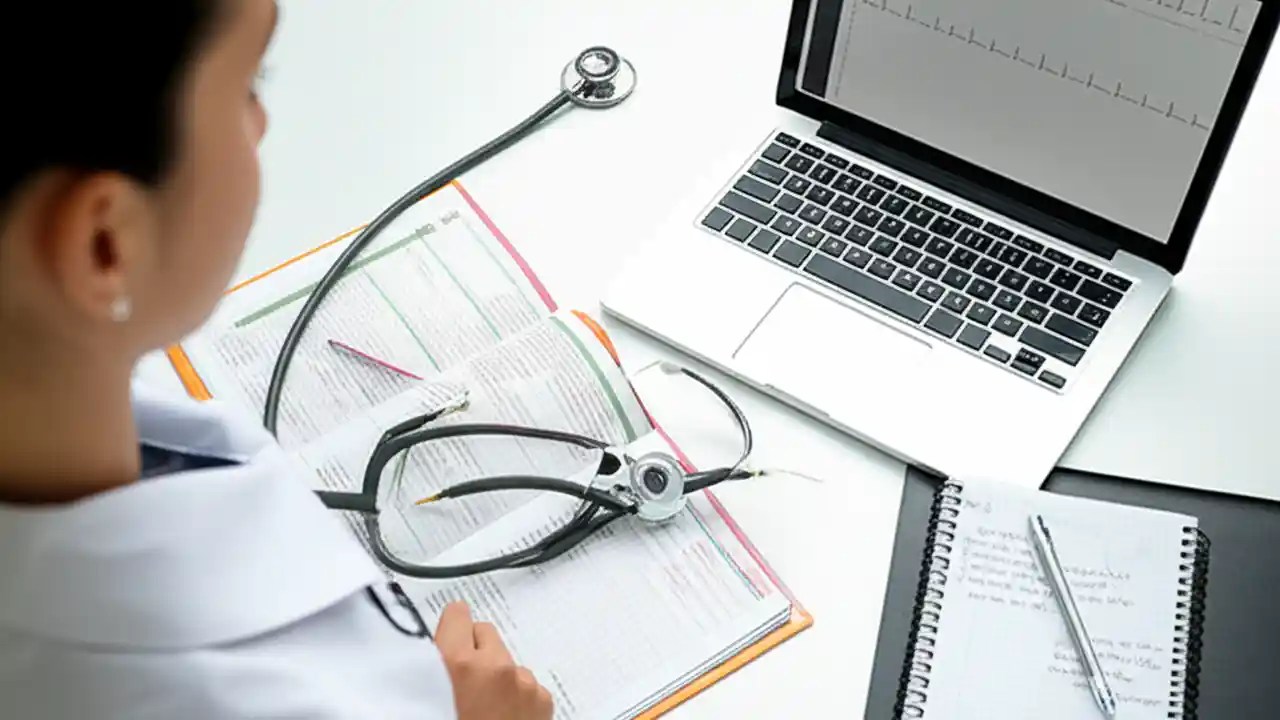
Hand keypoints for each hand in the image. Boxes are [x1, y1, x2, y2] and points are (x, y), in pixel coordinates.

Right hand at [434, 601, 552, 719]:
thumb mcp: (431, 701)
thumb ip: (436, 669)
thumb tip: (436, 653)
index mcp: (461, 666)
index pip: (456, 614)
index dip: (451, 626)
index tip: (447, 633)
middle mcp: (497, 667)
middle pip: (485, 633)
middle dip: (474, 649)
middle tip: (462, 681)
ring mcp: (525, 683)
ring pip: (505, 660)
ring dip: (496, 674)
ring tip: (483, 704)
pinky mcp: (543, 699)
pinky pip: (525, 682)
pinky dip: (515, 693)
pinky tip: (502, 713)